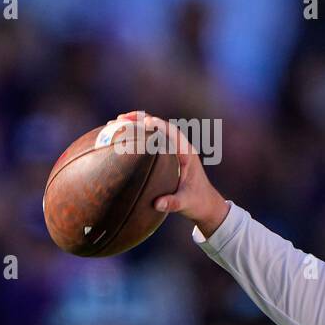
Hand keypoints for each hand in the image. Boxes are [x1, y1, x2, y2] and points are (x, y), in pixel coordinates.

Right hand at [112, 111, 228, 236]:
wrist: (207, 205)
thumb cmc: (198, 202)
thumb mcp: (187, 203)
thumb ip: (173, 203)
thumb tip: (158, 204)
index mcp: (188, 154)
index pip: (174, 133)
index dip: (159, 125)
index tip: (145, 122)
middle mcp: (181, 148)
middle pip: (161, 127)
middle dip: (142, 120)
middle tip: (121, 119)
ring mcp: (174, 151)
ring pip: (155, 131)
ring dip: (138, 125)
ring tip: (117, 122)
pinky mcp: (167, 156)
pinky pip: (152, 140)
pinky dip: (138, 135)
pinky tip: (122, 136)